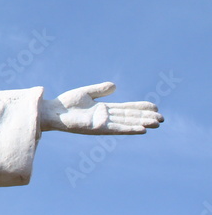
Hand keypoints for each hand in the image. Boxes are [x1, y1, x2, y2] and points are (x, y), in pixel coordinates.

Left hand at [39, 82, 162, 134]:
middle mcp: (105, 118)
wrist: (52, 111)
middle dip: (145, 117)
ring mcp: (102, 123)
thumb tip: (115, 86)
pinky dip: (129, 129)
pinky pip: (116, 129)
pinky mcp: (97, 128)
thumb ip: (100, 90)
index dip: (140, 108)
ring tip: (156, 123)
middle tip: (162, 118)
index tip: (155, 107)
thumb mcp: (86, 93)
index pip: (126, 108)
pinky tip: (141, 129)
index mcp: (104, 109)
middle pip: (129, 116)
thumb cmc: (66, 104)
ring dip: (141, 123)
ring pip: (126, 123)